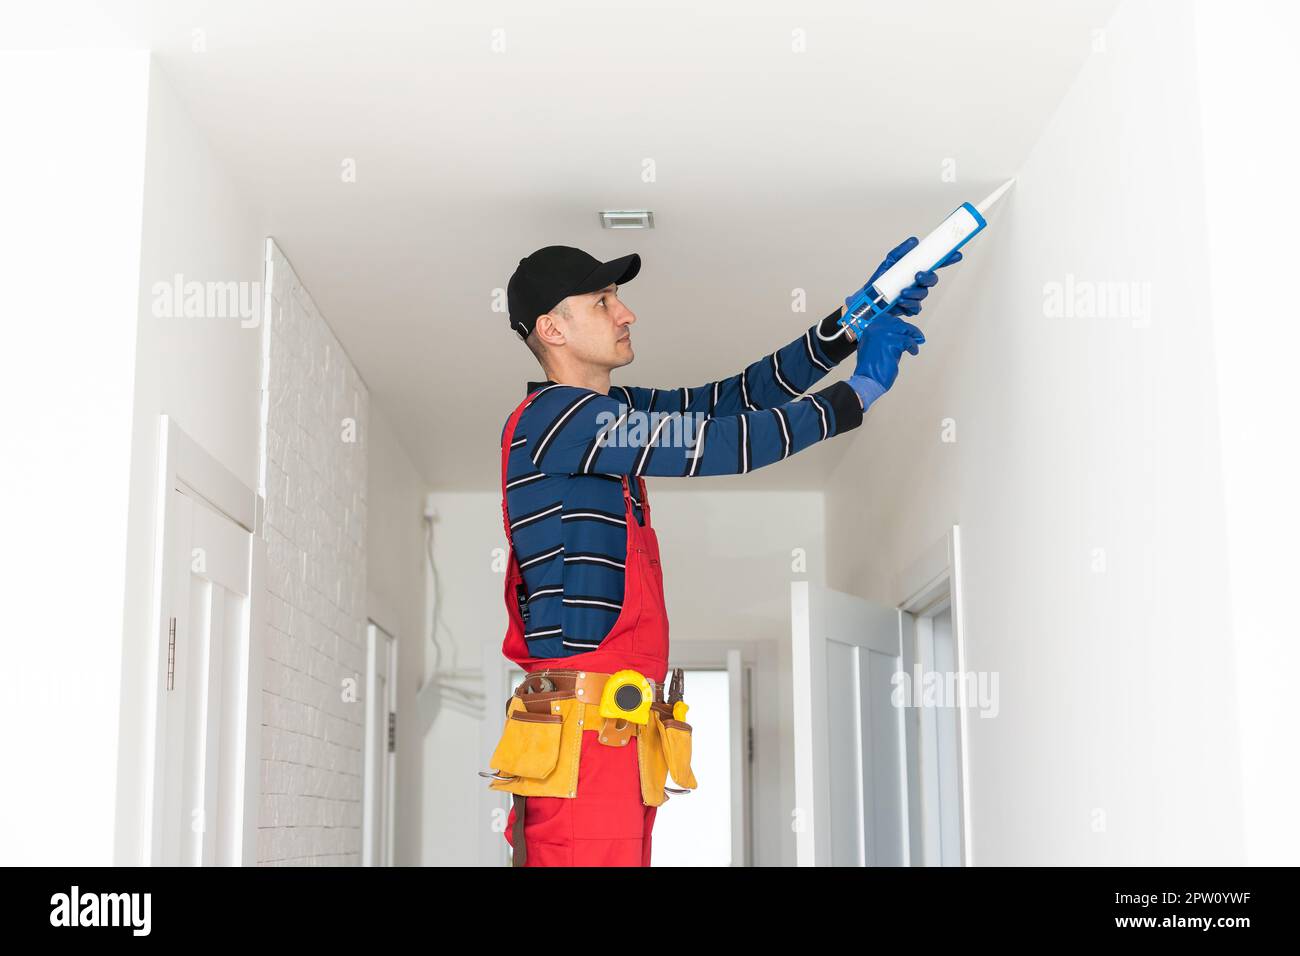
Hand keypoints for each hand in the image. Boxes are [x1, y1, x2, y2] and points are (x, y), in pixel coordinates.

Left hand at [845, 238, 963, 323]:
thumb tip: (914, 240)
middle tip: (918, 276)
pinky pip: (915, 307)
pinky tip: (900, 301)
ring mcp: (916, 295)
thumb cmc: (882, 278)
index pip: (936, 263)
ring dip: (914, 293)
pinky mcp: (910, 308)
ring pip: (923, 294)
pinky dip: (908, 304)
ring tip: (902, 292)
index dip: (947, 259)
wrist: (870, 298)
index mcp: (917, 269)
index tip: (956, 255)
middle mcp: (919, 282)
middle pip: (932, 280)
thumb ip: (901, 251)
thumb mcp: (890, 261)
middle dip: (928, 278)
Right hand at [852, 314, 924, 393]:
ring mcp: (883, 334)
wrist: (868, 378)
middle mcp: (875, 329)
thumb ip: (880, 338)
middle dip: (908, 329)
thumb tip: (896, 335)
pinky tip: (913, 351)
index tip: (905, 329)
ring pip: (904, 329)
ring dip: (913, 335)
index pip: (886, 318)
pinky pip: (907, 340)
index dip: (898, 323)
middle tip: (916, 335)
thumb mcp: (871, 347)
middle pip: (897, 322)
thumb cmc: (870, 368)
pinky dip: (913, 346)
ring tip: (917, 342)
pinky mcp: (891, 342)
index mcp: (869, 329)